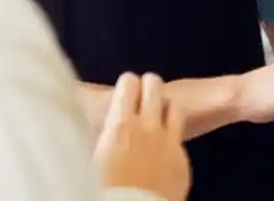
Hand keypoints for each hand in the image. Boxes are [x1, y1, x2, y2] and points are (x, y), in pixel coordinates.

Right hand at [94, 73, 191, 200]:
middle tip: (141, 99)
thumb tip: (101, 122)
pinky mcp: (181, 160)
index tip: (125, 93)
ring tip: (155, 118)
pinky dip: (171, 134)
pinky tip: (161, 148)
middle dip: (147, 87)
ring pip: (174, 105)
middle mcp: (147, 128)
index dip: (127, 85)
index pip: (129, 82)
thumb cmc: (107, 191)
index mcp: (120, 126)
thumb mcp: (92, 158)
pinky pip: (180, 135)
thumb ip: (102, 134)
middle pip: (154, 85)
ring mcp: (168, 143)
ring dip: (164, 106)